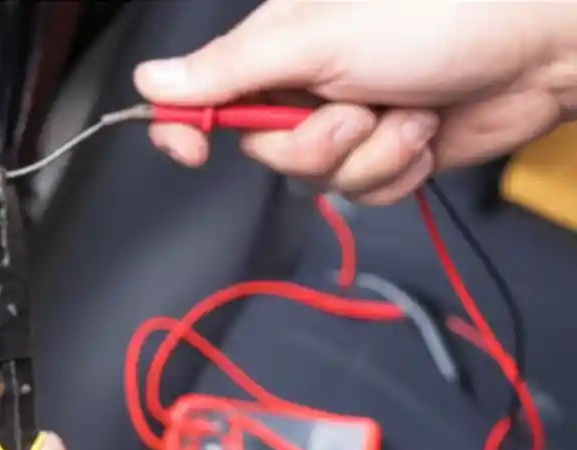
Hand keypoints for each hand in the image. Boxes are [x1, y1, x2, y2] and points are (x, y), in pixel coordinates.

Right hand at [135, 0, 576, 204]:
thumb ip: (228, 71)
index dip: (185, 128)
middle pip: (261, 151)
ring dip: (367, 156)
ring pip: (314, 180)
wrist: (541, 46)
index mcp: (277, 44)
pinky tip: (423, 132)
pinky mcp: (385, 153)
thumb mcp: (317, 39)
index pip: (200, 95)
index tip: (189, 151)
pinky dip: (397, 170)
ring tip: (406, 113)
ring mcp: (346, 121)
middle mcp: (305, 83)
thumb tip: (150, 83)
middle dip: (313, 143)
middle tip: (354, 108)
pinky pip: (361, 193)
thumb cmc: (442, 14)